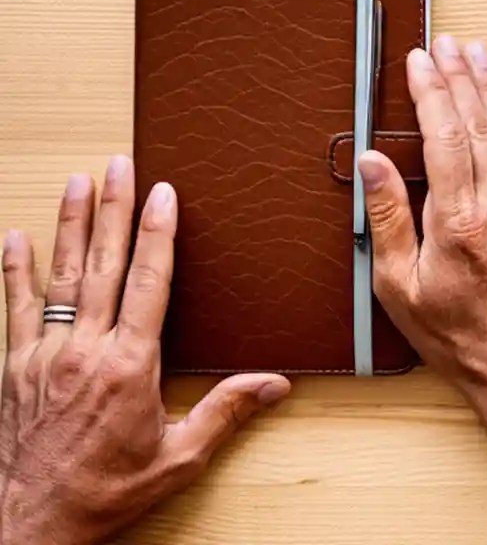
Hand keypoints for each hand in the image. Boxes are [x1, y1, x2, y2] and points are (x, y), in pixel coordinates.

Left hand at [1, 157, 289, 544]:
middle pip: (103, 264)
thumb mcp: (178, 459)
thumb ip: (224, 413)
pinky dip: (15, 270)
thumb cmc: (105, 492)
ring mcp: (44, 355)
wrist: (32, 521)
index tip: (162, 195)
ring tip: (76, 182)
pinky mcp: (13, 368)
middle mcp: (85, 351)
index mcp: (130, 366)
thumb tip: (273, 385)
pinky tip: (14, 238)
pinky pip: (15, 307)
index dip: (157, 234)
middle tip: (118, 165)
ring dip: (69, 225)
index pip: (148, 283)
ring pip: (60, 276)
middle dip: (113, 209)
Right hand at [357, 35, 486, 409]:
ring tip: (478, 55)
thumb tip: (372, 163)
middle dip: (461, 77)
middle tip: (448, 43)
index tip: (420, 62)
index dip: (431, 91)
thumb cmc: (461, 339)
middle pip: (477, 124)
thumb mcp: (400, 289)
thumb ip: (386, 220)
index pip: (442, 136)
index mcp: (457, 221)